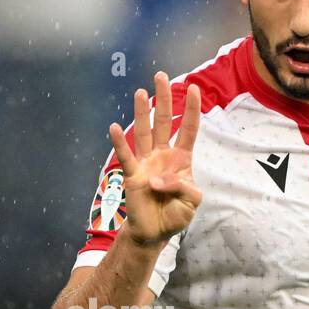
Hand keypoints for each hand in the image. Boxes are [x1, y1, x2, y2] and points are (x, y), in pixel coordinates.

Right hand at [108, 71, 202, 247]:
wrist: (155, 233)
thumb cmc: (175, 215)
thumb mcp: (192, 202)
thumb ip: (184, 188)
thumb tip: (157, 179)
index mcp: (181, 160)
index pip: (188, 129)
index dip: (191, 110)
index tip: (194, 88)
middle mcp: (163, 155)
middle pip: (164, 122)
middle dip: (163, 99)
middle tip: (160, 76)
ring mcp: (146, 163)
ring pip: (144, 132)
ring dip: (141, 112)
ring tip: (139, 91)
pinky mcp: (133, 175)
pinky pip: (126, 156)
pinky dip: (120, 143)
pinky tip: (114, 127)